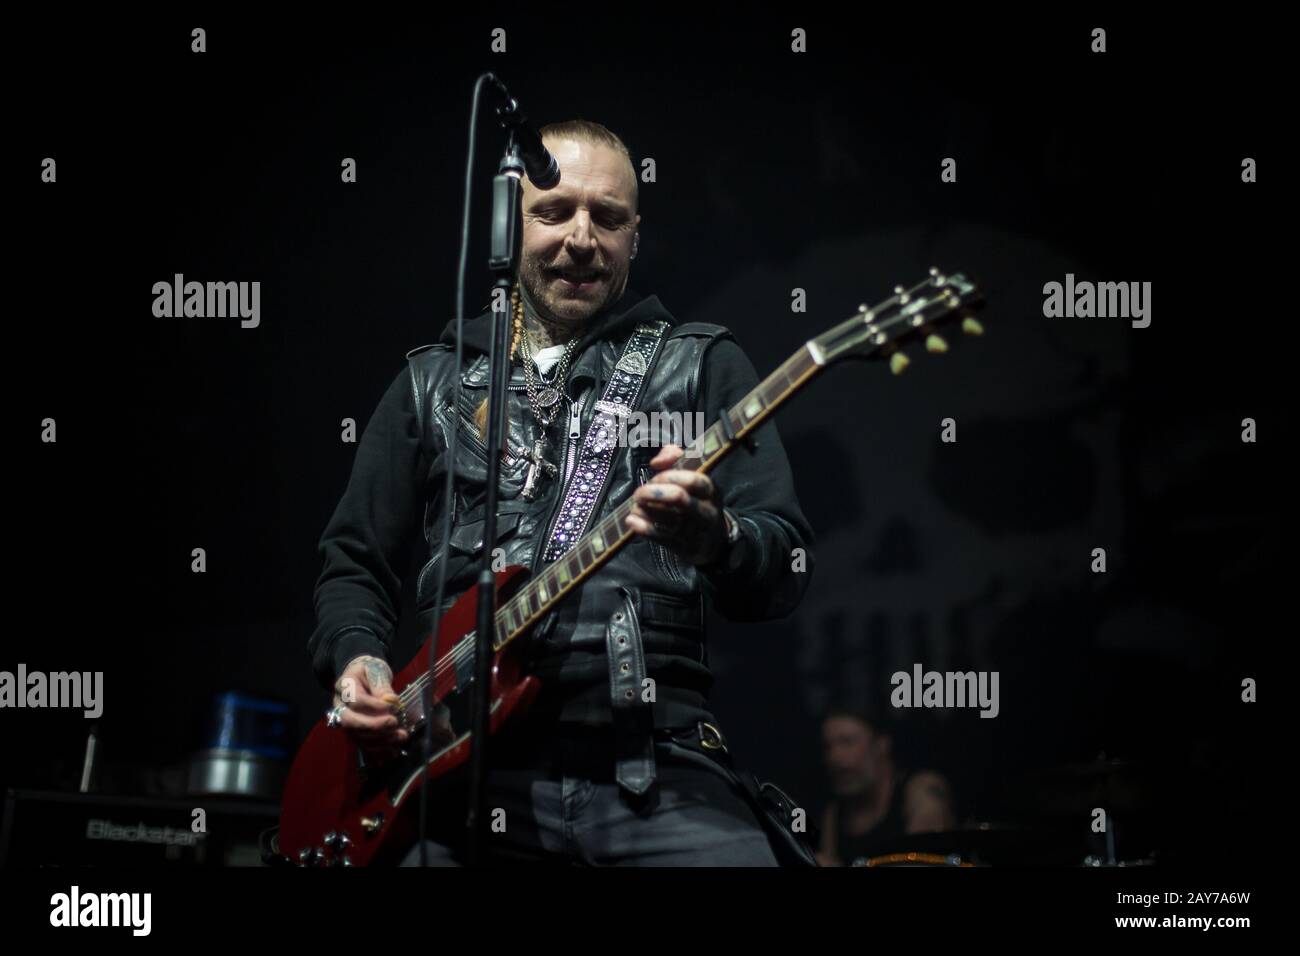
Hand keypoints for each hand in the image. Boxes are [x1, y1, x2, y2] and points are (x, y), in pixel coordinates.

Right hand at [332, 655, 408, 760]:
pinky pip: (361, 744)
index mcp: (344, 686)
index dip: (373, 706)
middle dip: (373, 726)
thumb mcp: (376, 670)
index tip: (393, 706)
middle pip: (349, 721)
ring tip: (400, 736)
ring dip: (379, 739)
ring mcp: (344, 720)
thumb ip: (381, 684)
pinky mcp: (353, 731)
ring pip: (356, 736)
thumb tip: (390, 700)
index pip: (355, 700)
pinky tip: (393, 749)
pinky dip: (378, 750)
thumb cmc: (370, 671)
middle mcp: (339, 706)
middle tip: (394, 723)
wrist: (362, 676)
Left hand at [624, 443, 728, 565]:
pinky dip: (642, 527)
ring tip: (635, 506)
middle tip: (639, 493)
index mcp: (710, 491)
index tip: (654, 475)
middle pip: (678, 497)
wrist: (713, 542)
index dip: (668, 475)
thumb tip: (656, 461)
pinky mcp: (683, 547)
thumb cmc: (697, 502)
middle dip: (652, 492)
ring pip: (667, 518)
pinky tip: (631, 520)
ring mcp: (695, 531)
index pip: (692, 479)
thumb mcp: (694, 479)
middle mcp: (706, 511)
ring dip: (644, 510)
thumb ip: (675, 459)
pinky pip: (660, 536)